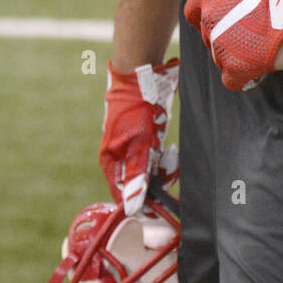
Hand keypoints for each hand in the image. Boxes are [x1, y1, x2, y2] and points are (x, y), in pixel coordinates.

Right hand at [99, 59, 178, 213]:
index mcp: (111, 162)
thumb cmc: (137, 107)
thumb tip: (132, 209)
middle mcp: (120, 158)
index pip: (124, 196)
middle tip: (171, 164)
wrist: (143, 73)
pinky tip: (170, 147)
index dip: (143, 203)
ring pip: (151, 171)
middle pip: (140, 184)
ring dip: (164, 166)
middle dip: (158, 179)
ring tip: (172, 152)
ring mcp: (133, 148)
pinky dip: (165, 156)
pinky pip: (157, 158)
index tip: (162, 205)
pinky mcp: (146, 139)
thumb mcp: (139, 144)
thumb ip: (136, 176)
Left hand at [184, 0, 282, 91]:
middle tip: (250, 34)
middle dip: (226, 39)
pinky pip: (232, 81)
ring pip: (221, 59)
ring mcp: (221, 45)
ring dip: (237, 57)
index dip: (206, 19)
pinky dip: (243, 78)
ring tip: (258, 49)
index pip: (191, 14)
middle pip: (209, 38)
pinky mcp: (238, 66)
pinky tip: (257, 69)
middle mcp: (209, 20)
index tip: (223, 22)